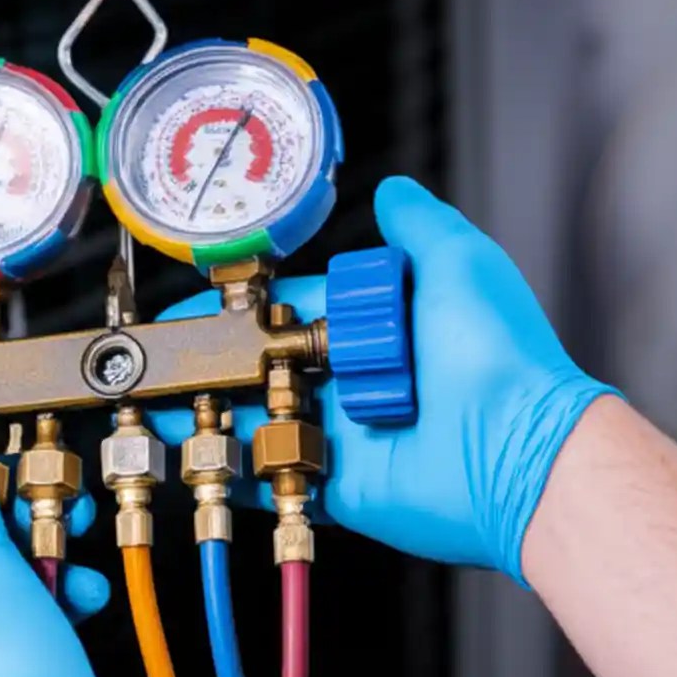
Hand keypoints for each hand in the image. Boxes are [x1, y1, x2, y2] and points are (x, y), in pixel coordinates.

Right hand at [150, 176, 619, 585]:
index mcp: (371, 328)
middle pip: (262, 367)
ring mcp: (341, 434)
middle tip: (162, 356)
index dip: (238, 308)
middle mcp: (351, 380)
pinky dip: (231, 469)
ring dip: (208, 413)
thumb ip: (418, 224)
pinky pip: (273, 476)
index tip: (193, 306)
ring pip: (258, 419)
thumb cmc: (499, 356)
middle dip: (210, 362)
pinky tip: (190, 453)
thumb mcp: (460, 263)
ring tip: (157, 403)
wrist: (519, 450)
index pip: (286, 309)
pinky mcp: (336, 485)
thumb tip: (393, 192)